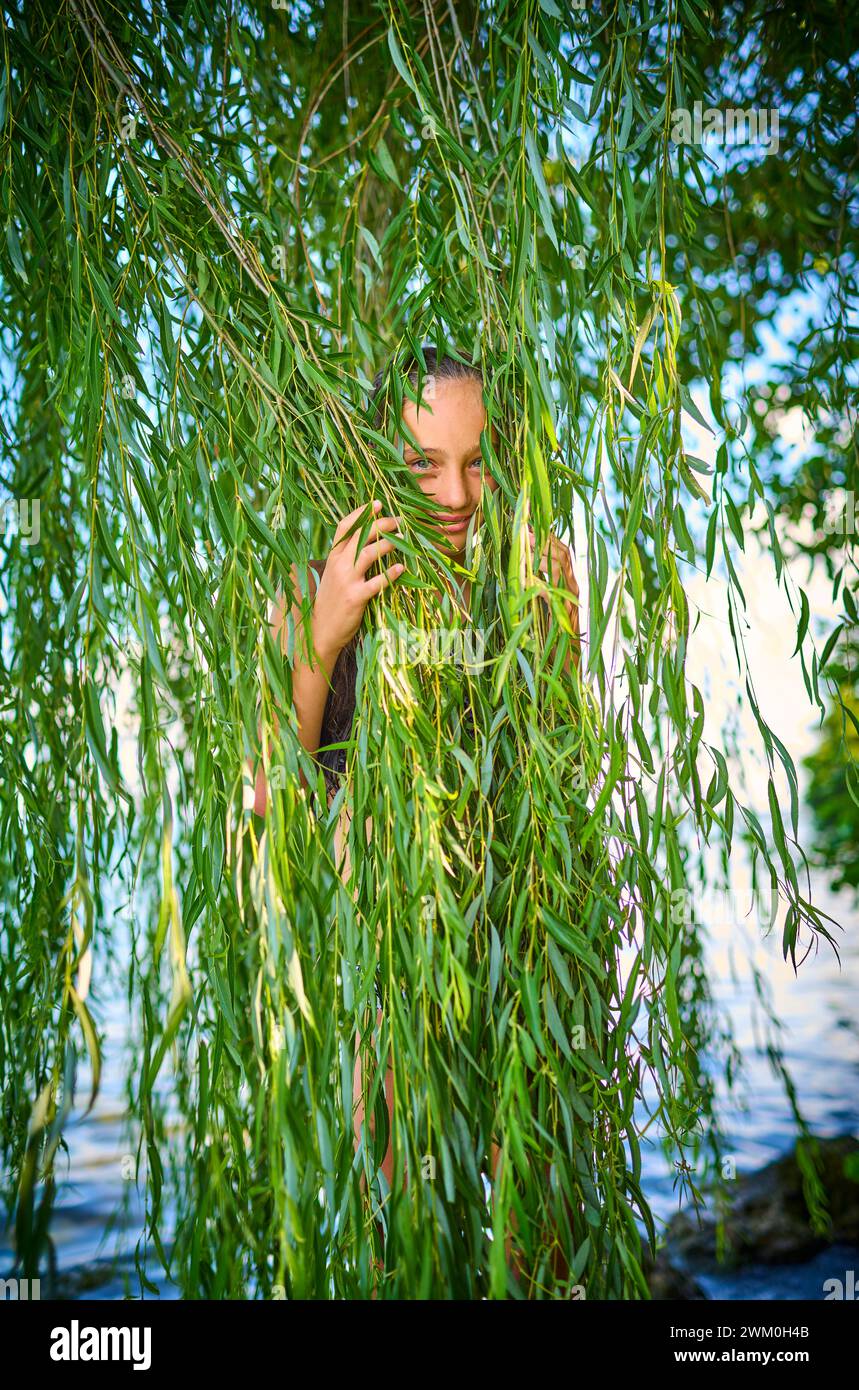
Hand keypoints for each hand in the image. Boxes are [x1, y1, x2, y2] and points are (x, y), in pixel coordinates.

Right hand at [312, 499, 404, 657]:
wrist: (321, 631)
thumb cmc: (331, 603)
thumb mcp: (333, 576)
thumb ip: (346, 560)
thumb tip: (368, 544)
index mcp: (332, 557)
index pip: (345, 527)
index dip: (361, 513)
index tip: (377, 503)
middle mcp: (338, 565)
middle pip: (361, 535)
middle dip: (382, 523)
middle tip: (398, 520)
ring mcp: (347, 580)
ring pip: (369, 553)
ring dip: (389, 544)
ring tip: (403, 540)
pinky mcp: (357, 597)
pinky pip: (377, 582)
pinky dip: (391, 574)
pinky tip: (402, 569)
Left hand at [526, 524, 580, 664]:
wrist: (564, 665)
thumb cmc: (549, 636)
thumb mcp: (540, 605)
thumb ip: (533, 587)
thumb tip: (516, 570)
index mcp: (568, 583)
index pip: (562, 552)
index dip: (546, 537)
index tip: (527, 526)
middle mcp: (573, 589)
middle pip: (563, 555)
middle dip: (543, 541)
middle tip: (523, 531)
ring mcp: (572, 601)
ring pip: (560, 570)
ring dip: (540, 557)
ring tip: (522, 547)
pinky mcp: (565, 616)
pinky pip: (553, 595)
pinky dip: (539, 585)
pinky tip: (525, 581)